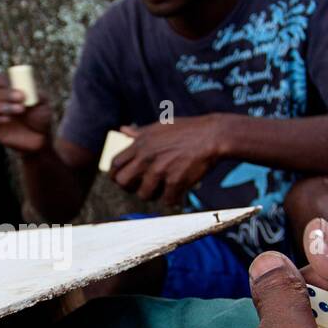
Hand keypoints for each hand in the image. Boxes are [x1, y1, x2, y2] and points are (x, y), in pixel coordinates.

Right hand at [0, 71, 53, 153]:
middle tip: (21, 97)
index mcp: (9, 91)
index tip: (8, 81)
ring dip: (3, 106)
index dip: (0, 80)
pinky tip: (6, 120)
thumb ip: (35, 93)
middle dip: (7, 94)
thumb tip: (26, 87)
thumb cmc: (41, 119)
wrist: (41, 140)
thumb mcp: (43, 103)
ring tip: (20, 110)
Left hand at [109, 115, 223, 204]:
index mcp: (140, 144)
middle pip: (123, 182)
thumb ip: (139, 133)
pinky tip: (178, 192)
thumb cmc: (187, 130)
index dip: (116, 175)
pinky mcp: (175, 181)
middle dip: (130, 188)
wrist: (213, 135)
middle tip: (141, 186)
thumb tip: (122, 130)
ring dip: (153, 195)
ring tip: (162, 189)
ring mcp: (160, 170)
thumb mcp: (159, 127)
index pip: (115, 164)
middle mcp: (146, 157)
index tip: (123, 179)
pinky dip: (173, 199)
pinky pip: (166, 201)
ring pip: (143, 194)